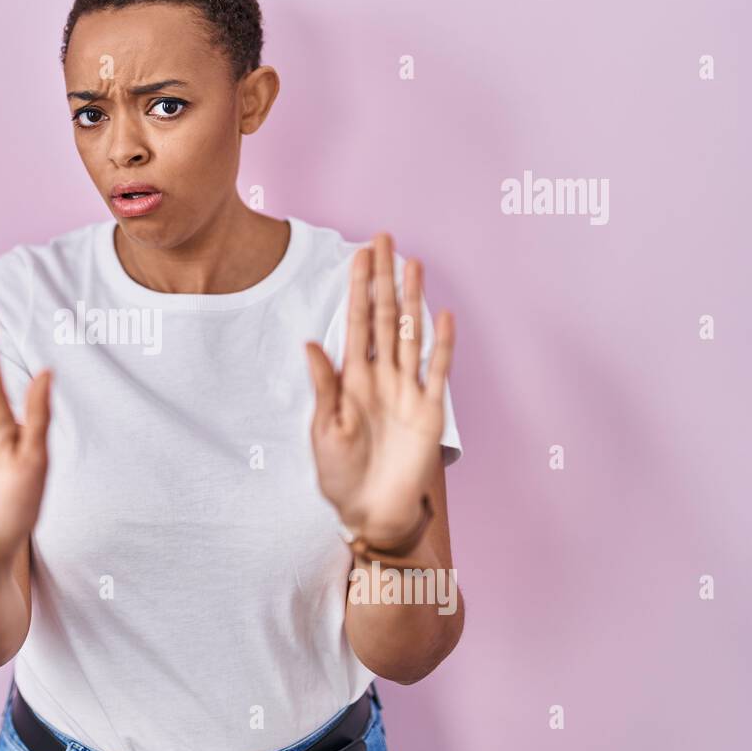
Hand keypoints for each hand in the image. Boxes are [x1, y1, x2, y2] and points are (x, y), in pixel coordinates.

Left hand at [304, 233, 453, 551]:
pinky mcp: (430, 412)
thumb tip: (310, 343)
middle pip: (386, 317)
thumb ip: (324, 385)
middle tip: (383, 239)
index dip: (358, 288)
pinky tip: (441, 315)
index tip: (358, 254)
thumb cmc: (340, 474)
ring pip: (412, 334)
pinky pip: (437, 372)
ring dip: (413, 299)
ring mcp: (408, 391)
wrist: (370, 512)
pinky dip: (441, 344)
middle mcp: (382, 377)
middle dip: (384, 279)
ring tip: (413, 263)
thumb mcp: (324, 429)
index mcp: (352, 379)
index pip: (357, 323)